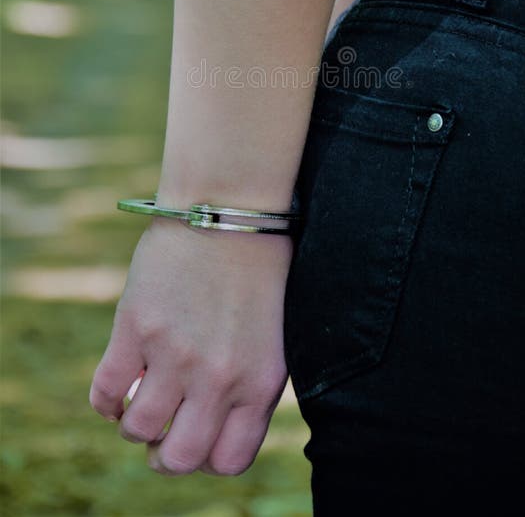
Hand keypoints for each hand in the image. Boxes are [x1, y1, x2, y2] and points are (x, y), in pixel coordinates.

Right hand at [89, 214, 293, 475]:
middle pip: (180, 457)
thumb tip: (218, 424)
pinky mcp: (136, 327)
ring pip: (138, 428)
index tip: (196, 437)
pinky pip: (105, 392)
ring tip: (138, 403)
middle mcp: (219, 377)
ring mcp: (175, 354)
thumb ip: (250, 383)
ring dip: (133, 424)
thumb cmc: (256, 267)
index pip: (228, 460)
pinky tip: (116, 388)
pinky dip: (104, 401)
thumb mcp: (274, 334)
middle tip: (160, 437)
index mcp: (259, 382)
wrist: (227, 209)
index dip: (207, 458)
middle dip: (165, 456)